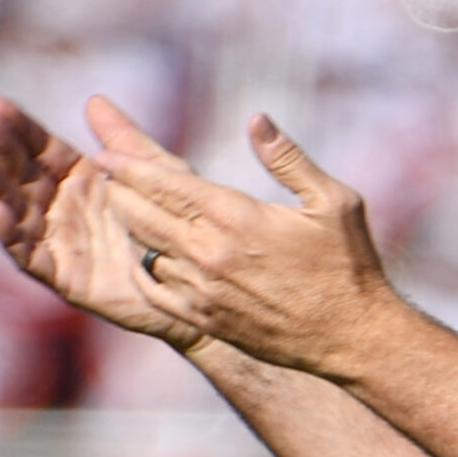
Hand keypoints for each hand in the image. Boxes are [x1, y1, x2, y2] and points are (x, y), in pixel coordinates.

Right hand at [0, 96, 203, 350]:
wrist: (196, 280)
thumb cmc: (175, 225)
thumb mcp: (155, 175)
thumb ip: (125, 141)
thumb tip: (95, 101)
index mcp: (80, 179)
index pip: (41, 148)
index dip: (19, 128)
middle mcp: (62, 209)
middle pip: (21, 175)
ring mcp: (60, 242)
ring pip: (16, 212)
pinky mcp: (64, 277)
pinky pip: (29, 256)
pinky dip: (9, 235)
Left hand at [93, 112, 399, 378]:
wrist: (352, 337)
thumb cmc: (349, 264)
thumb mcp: (333, 201)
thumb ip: (288, 158)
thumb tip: (256, 119)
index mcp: (236, 218)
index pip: (164, 184)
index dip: (128, 167)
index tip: (104, 153)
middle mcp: (210, 254)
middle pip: (142, 215)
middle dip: (118, 191)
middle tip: (105, 173)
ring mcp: (204, 291)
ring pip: (144, 252)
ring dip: (129, 229)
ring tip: (121, 208)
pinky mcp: (206, 320)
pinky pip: (156, 291)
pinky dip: (144, 269)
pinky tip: (144, 256)